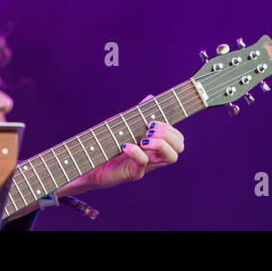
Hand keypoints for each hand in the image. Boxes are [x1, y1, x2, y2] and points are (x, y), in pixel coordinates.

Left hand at [61, 95, 183, 194]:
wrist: (91, 163)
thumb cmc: (109, 145)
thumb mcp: (125, 127)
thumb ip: (139, 115)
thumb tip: (151, 97)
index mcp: (155, 146)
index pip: (178, 138)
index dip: (170, 129)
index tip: (151, 122)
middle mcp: (155, 157)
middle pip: (179, 146)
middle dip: (167, 134)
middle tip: (148, 130)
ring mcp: (146, 166)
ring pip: (171, 157)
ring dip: (160, 143)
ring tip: (143, 139)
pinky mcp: (133, 173)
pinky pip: (142, 163)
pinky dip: (136, 151)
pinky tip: (125, 145)